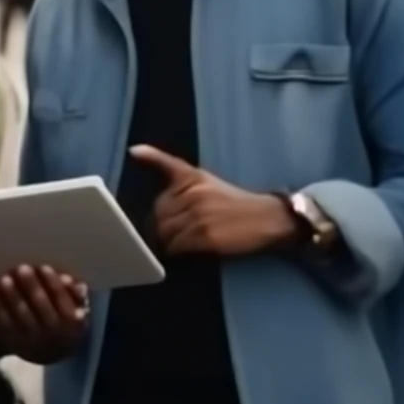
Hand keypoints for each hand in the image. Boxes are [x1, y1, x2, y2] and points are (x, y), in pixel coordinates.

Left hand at [0, 265, 88, 364]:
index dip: (53, 283)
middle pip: (40, 306)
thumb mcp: (73, 308)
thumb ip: (72, 293)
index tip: (43, 267)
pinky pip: (0, 321)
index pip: (61, 300)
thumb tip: (66, 280)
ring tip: (4, 278)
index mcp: (70, 323)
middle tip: (22, 268)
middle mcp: (51, 333)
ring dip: (11, 295)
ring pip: (19, 315)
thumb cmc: (60, 320)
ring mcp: (30, 339)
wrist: (46, 351)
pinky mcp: (10, 341)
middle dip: (31, 286)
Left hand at [129, 144, 296, 256]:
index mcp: (192, 177)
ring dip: (165, 241)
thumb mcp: (205, 180)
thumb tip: (134, 152)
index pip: (162, 168)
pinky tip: (183, 251)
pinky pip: (177, 246)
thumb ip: (172, 172)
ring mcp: (198, 215)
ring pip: (164, 231)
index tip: (133, 156)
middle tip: (163, 236)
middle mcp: (193, 193)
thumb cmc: (235, 201)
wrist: (269, 218)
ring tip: (176, 244)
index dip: (148, 165)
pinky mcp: (205, 236)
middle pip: (157, 213)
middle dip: (157, 225)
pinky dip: (176, 251)